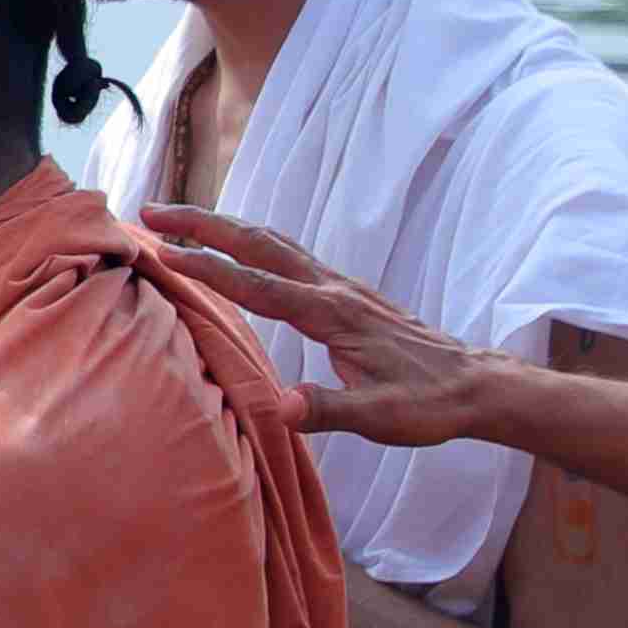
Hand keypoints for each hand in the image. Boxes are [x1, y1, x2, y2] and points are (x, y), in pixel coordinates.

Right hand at [145, 207, 509, 442]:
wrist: (476, 384)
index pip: (257, 284)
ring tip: (179, 217)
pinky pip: (288, 253)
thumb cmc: (428, 404)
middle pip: (258, 243)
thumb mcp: (381, 419)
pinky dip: (252, 240)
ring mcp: (341, 285)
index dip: (208, 268)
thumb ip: (329, 410)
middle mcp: (333, 288)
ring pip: (273, 241)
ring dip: (224, 225)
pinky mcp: (346, 292)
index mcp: (333, 314)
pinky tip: (240, 245)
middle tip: (150, 209)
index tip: (162, 252)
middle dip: (202, 224)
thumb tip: (280, 408)